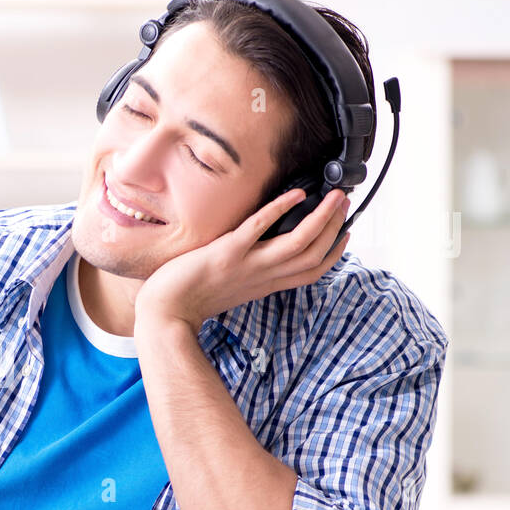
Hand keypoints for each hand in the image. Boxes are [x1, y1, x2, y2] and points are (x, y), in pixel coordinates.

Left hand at [134, 187, 350, 335]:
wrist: (164, 314)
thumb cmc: (192, 300)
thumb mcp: (232, 288)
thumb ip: (251, 273)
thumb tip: (262, 253)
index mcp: (265, 284)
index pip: (312, 272)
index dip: (333, 253)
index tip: (345, 233)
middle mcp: (262, 276)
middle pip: (313, 255)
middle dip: (335, 228)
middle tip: (345, 203)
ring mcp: (246, 265)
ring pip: (297, 243)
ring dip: (321, 219)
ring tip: (335, 197)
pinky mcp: (225, 254)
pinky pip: (257, 229)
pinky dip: (279, 210)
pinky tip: (295, 194)